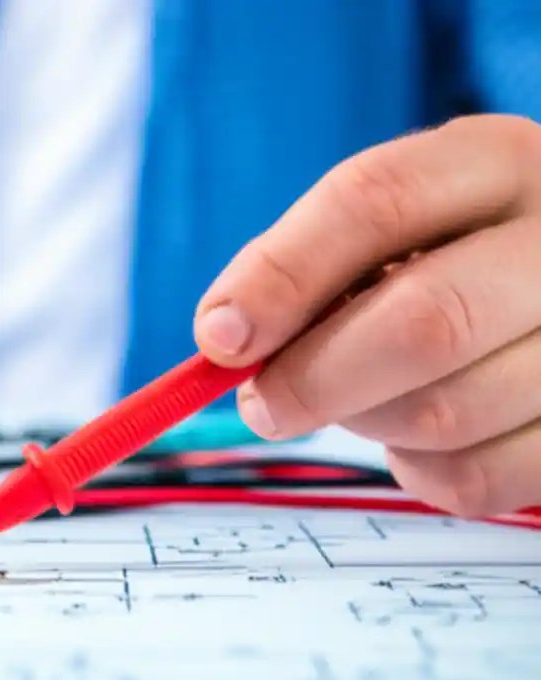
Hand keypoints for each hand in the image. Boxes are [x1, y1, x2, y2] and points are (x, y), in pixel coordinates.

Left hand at [194, 114, 540, 518]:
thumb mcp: (399, 229)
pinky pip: (472, 479)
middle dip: (315, 376)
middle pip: (426, 320)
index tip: (218, 335)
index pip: (377, 200)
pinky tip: (419, 437)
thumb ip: (314, 269)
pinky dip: (417, 471)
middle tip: (263, 404)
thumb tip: (227, 338)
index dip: (283, 274)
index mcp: (500, 162)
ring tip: (361, 401)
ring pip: (445, 413)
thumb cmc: (452, 262)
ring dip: (366, 424)